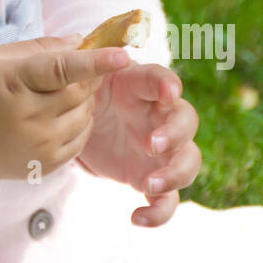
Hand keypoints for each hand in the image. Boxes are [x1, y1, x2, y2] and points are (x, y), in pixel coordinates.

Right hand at [0, 35, 131, 183]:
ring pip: (85, 116)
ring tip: (62, 94)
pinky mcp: (44, 164)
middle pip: (80, 92)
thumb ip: (42, 47)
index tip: (123, 54)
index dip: (94, 61)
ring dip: (84, 101)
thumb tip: (81, 41)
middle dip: (90, 77)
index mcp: (14, 83)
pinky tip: (61, 115)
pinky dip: (80, 123)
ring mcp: (38, 144)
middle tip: (82, 69)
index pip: (62, 69)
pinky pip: (80, 140)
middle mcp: (28, 117)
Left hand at [78, 61, 200, 226]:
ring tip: (150, 185)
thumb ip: (82, 67)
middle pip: (186, 121)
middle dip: (175, 133)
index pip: (161, 79)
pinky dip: (159, 212)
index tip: (168, 92)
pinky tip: (137, 217)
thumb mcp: (78, 79)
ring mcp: (161, 149)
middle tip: (152, 145)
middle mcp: (158, 116)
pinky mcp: (151, 177)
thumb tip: (77, 44)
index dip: (168, 84)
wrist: (73, 126)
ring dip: (176, 174)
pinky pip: (167, 199)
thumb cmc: (81, 94)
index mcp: (139, 85)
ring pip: (189, 160)